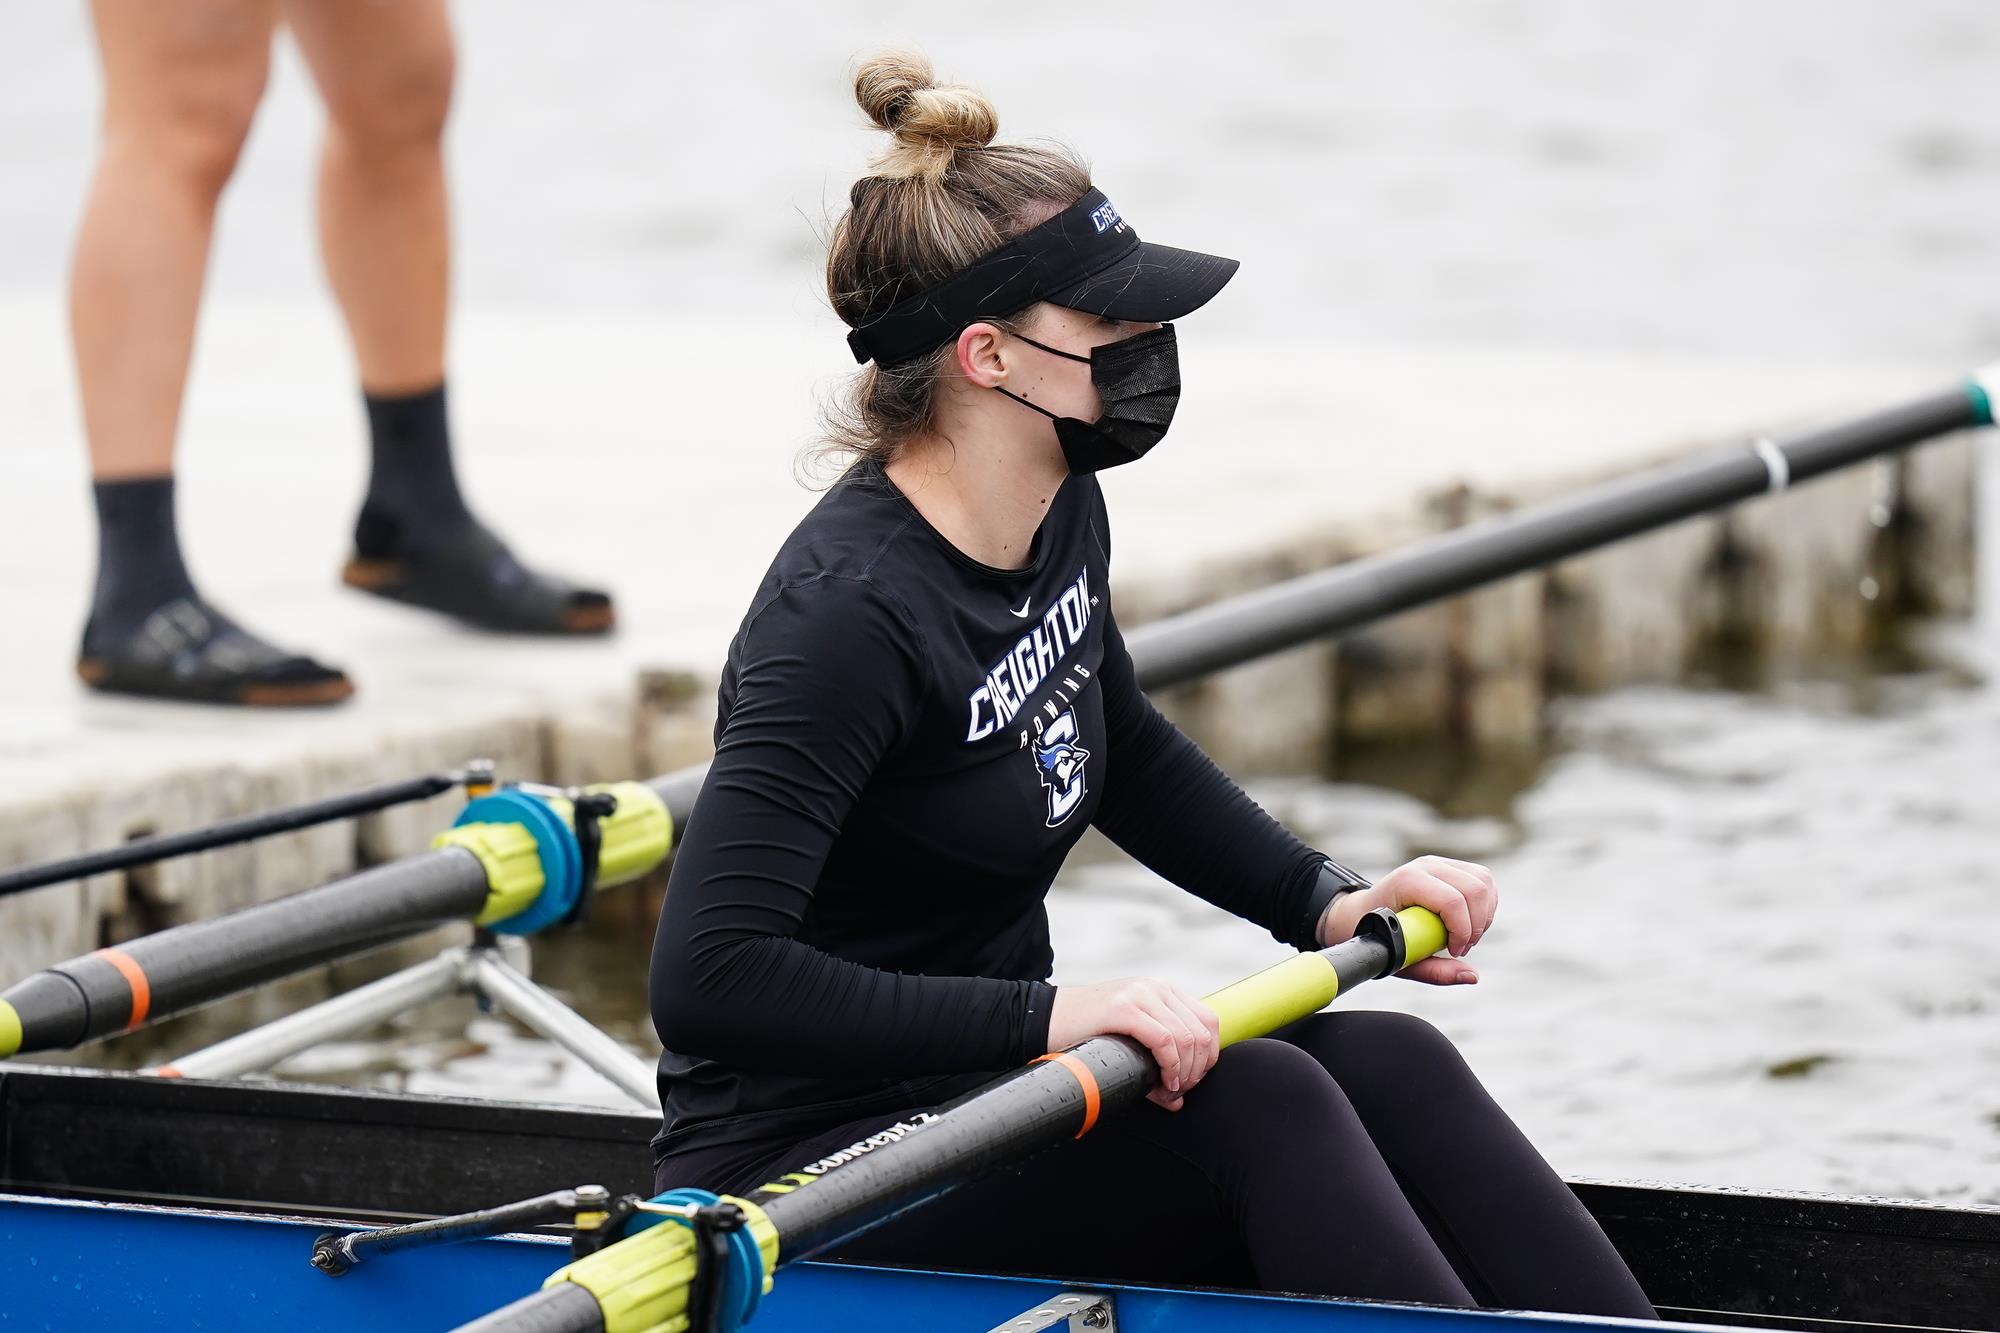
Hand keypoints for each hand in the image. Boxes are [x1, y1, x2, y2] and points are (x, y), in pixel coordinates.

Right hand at [1047, 977, 1220, 1110]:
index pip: (1209, 1022)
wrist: (1042, 1020)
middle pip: (1202, 1033)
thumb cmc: (1084, 1035)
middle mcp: (1156, 988)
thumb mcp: (1129, 1043)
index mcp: (1162, 991)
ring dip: (1185, 1073)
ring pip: (1187, 1038)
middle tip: (1177, 1091)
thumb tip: (1177, 1101)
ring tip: (1168, 1090)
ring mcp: (1140, 994)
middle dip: (1197, 1070)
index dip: (1208, 1058)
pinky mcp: (1124, 1008)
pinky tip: (1163, 1082)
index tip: (1190, 1082)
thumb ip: (1156, 1065)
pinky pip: (1165, 1040)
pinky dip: (1171, 1067)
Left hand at [1317, 855, 1497, 985]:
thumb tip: (1472, 976)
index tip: (1454, 951)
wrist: (1362, 913)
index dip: (1462, 931)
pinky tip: (1470, 923)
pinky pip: (1484, 881)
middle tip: (1460, 947)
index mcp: (1407, 881)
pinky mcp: (1451, 866)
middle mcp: (1425, 865)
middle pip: (1475, 890)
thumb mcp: (1400, 960)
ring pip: (1484, 883)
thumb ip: (1435, 972)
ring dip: (1484, 916)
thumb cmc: (1378, 936)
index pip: (1452, 901)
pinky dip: (1486, 905)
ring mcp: (1439, 863)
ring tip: (1465, 936)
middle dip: (1476, 926)